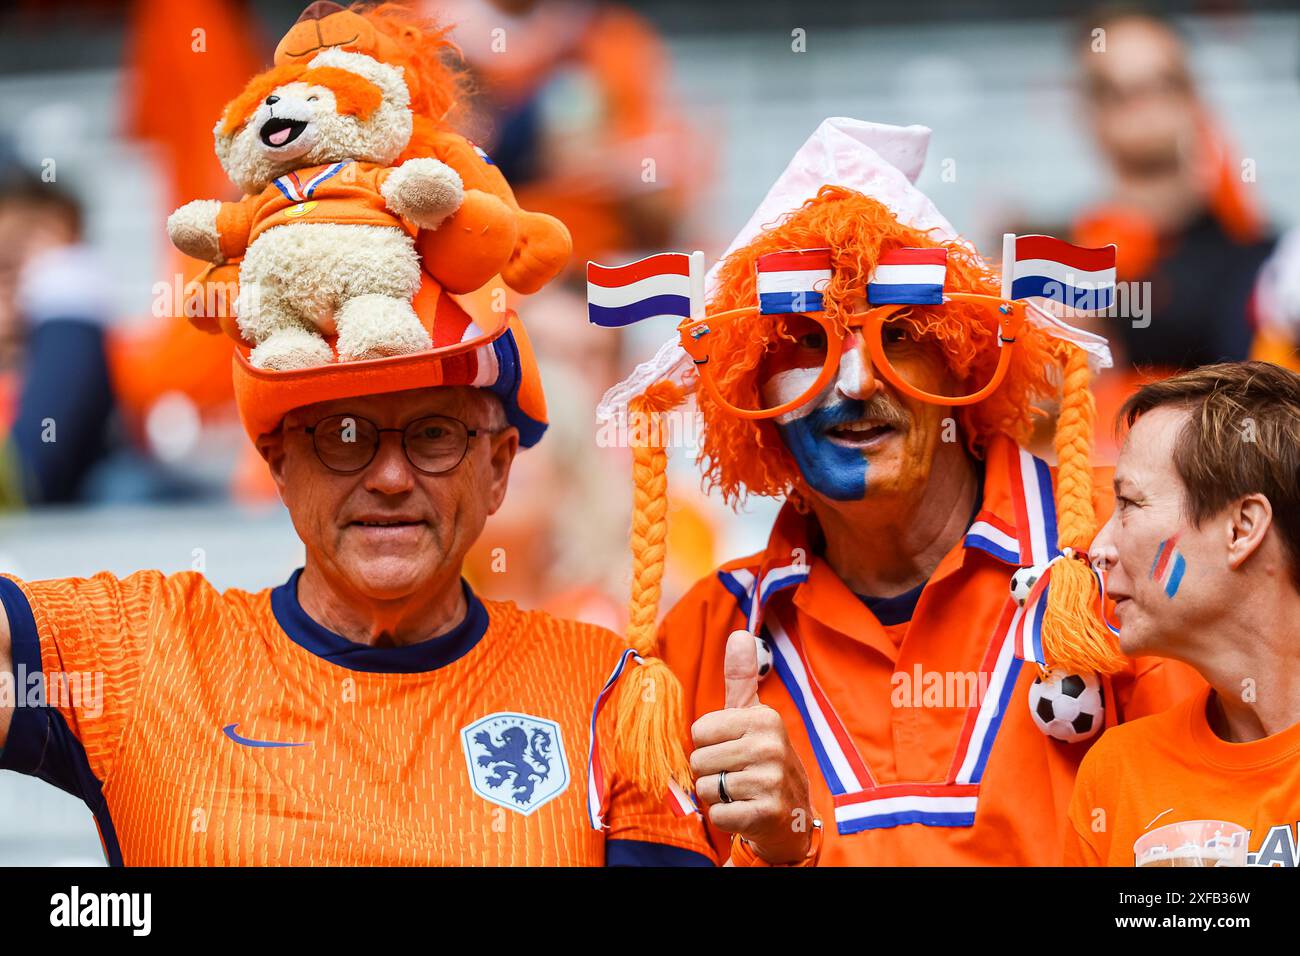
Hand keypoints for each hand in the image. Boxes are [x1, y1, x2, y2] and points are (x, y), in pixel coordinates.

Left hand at [690, 629, 814, 863]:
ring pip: (706, 788)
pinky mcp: (765, 814)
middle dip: (712, 772)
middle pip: (699, 760)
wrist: (793, 816)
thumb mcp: (754, 717)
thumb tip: (739, 634)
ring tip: (743, 793)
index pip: (699, 730)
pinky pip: (718, 815)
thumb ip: (742, 678)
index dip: (710, 744)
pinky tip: (747, 812)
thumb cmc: (763, 760)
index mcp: (764, 718)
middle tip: (738, 775)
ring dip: (718, 796)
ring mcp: (770, 781)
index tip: (733, 749)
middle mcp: (770, 746)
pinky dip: (726, 818)